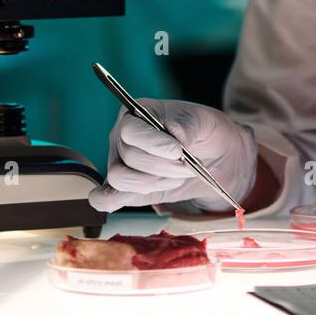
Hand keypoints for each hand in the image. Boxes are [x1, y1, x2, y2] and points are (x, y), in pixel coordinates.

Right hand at [87, 99, 257, 212]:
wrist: (212, 156)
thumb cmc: (203, 132)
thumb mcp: (204, 121)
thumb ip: (188, 126)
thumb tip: (176, 137)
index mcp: (137, 113)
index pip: (131, 130)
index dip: (153, 143)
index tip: (178, 152)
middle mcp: (122, 138)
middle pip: (129, 158)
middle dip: (163, 166)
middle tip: (188, 167)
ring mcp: (121, 164)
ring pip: (119, 179)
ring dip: (153, 183)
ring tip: (177, 177)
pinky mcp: (125, 189)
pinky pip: (104, 198)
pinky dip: (113, 201)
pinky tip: (138, 196)